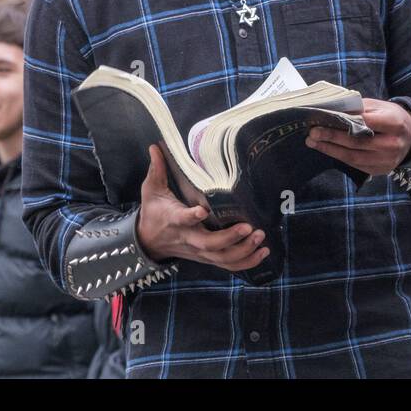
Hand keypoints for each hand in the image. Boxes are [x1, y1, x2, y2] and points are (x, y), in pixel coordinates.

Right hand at [136, 144, 270, 271]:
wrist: (148, 242)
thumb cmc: (153, 212)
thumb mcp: (151, 190)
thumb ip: (156, 169)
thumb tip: (155, 146)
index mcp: (174, 219)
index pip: (182, 219)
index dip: (192, 217)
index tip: (203, 210)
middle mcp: (189, 238)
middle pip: (209, 244)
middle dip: (230, 238)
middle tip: (249, 228)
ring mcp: (199, 251)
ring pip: (221, 258)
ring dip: (243, 251)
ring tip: (260, 238)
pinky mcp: (207, 257)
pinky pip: (227, 265)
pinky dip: (246, 262)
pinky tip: (262, 253)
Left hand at [305, 99, 410, 175]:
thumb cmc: (392, 118)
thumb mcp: (381, 106)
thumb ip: (360, 107)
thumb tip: (334, 109)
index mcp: (394, 123)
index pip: (365, 122)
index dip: (343, 120)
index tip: (324, 117)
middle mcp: (392, 144)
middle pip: (357, 141)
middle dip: (332, 137)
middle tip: (313, 132)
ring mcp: (386, 160)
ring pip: (353, 156)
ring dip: (330, 149)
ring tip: (313, 142)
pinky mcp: (380, 170)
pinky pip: (355, 165)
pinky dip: (339, 157)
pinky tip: (326, 149)